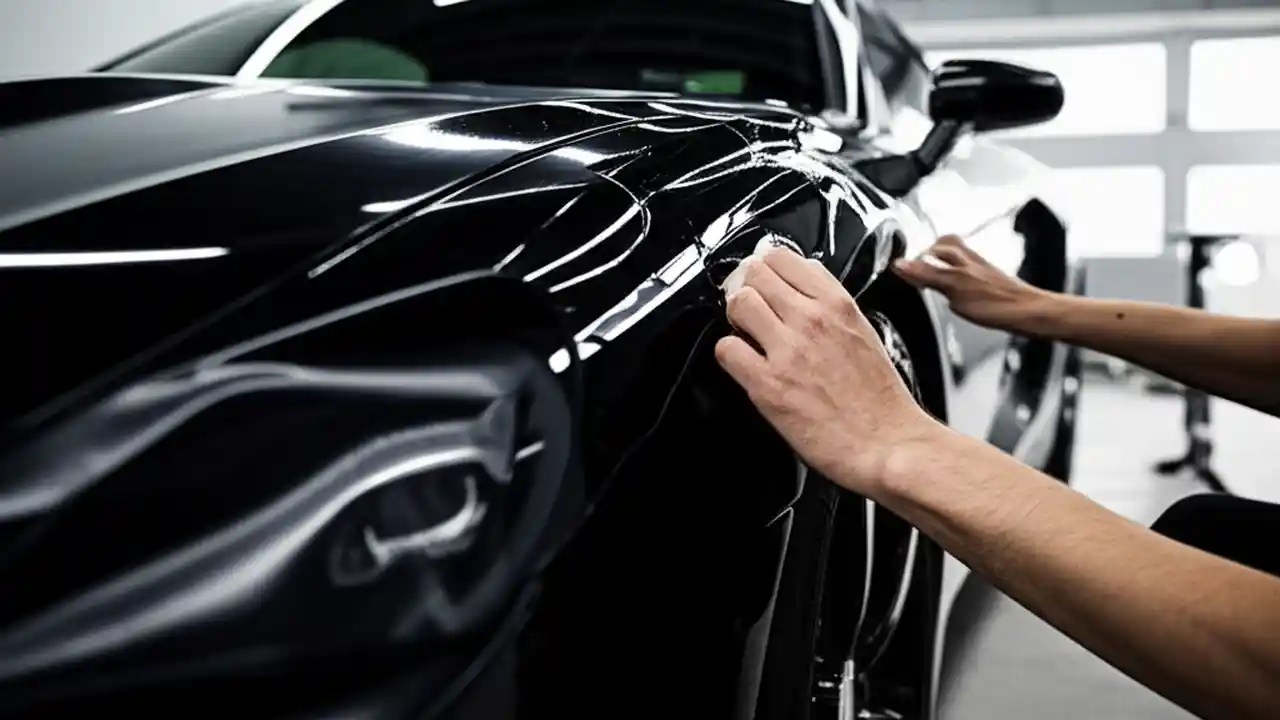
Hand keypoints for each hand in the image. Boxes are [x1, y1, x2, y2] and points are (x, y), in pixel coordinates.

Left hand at [714, 248, 943, 495]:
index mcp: (838, 304)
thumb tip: (802, 291)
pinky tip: (745, 364)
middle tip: (750, 308)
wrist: (889, 444)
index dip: (765, 268)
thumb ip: (831, 309)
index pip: (783, 257)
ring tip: (747, 334)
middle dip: (746, 287)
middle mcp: (811, 320)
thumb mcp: (864, 334)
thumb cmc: (881, 401)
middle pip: (754, 273)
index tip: (764, 282)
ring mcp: (788, 350)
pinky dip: (730, 354)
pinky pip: (727, 349)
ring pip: (738, 303)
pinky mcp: (768, 385)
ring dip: (737, 317)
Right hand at [893, 234, 1050, 332]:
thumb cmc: (994, 302)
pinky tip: (956, 294)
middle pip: (948, 248)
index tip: (900, 264)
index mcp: (961, 257)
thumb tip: (899, 264)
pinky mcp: (991, 287)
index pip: (934, 247)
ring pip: (959, 260)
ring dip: (945, 265)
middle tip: (917, 262)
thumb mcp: (953, 287)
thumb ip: (926, 275)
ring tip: (933, 276)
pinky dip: (958, 280)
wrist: (1028, 313)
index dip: (918, 254)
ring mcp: (983, 273)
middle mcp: (972, 261)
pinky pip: (969, 276)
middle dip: (933, 252)